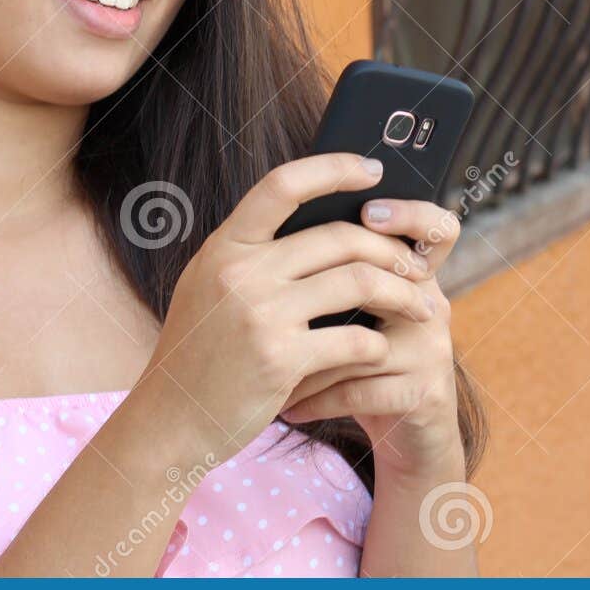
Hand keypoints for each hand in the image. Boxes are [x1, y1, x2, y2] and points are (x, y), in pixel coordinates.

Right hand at [137, 153, 437, 465]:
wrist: (170, 420)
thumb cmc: (199, 354)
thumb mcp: (208, 288)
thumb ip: (252, 256)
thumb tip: (321, 226)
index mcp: (223, 247)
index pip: (283, 185)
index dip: (333, 168)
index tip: (372, 169)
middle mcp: (240, 272)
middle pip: (339, 236)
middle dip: (390, 249)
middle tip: (416, 265)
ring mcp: (260, 314)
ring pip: (357, 281)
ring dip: (400, 293)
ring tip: (420, 307)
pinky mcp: (281, 359)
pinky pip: (353, 339)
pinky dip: (376, 344)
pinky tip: (379, 350)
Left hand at [279, 197, 463, 479]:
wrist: (407, 435)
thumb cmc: (365, 362)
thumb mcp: (356, 314)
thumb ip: (333, 276)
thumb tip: (274, 238)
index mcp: (414, 275)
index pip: (435, 227)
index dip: (410, 213)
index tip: (367, 212)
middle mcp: (431, 304)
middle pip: (398, 277)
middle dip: (334, 290)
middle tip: (281, 304)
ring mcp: (432, 350)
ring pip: (361, 341)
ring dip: (307, 360)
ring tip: (265, 369)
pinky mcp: (424, 394)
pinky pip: (358, 389)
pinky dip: (316, 399)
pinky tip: (287, 408)